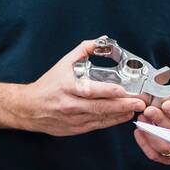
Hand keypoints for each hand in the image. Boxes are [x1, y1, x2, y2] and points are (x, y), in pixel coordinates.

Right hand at [13, 39, 146, 136]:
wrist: (29, 108)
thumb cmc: (48, 85)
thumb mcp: (64, 63)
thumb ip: (84, 50)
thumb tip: (102, 40)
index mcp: (68, 87)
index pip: (90, 90)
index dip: (107, 91)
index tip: (123, 90)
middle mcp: (71, 105)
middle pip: (100, 107)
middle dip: (122, 105)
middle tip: (139, 103)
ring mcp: (73, 119)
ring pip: (101, 118)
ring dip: (120, 114)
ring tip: (136, 109)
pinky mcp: (76, 128)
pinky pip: (97, 125)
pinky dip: (111, 121)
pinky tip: (123, 116)